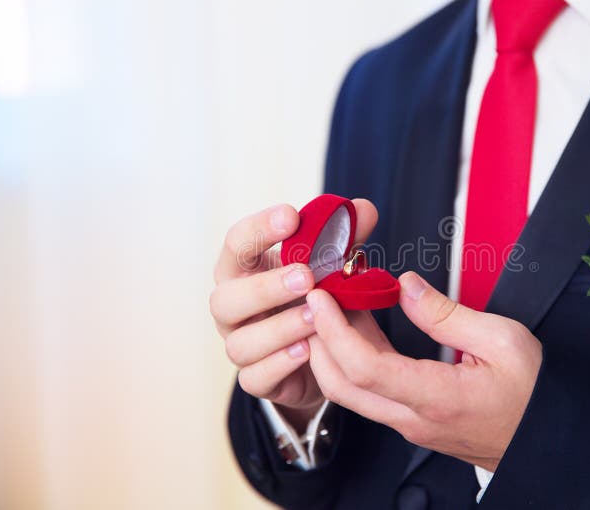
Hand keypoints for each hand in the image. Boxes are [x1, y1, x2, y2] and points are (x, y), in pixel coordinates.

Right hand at [210, 200, 377, 429]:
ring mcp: (240, 345)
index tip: (292, 216)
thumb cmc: (313, 296)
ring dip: (280, 328)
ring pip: (241, 343)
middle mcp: (233, 308)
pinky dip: (281, 364)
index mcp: (244, 271)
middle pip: (225, 299)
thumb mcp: (329, 264)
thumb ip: (343, 238)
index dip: (259, 228)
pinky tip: (308, 350)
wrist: (315, 352)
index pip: (236, 243)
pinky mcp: (255, 379)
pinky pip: (256, 377)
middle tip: (306, 277)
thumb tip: (363, 210)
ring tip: (315, 317)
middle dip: (265, 287)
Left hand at [304, 271, 541, 471]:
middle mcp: (413, 419)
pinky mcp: (412, 421)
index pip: (364, 368)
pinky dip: (353, 358)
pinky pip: (369, 392)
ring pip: (350, 390)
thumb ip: (447, 315)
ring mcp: (410, 424)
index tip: (321, 297)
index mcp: (437, 398)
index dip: (335, 330)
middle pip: (341, 385)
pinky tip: (362, 326)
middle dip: (318, 338)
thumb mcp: (503, 340)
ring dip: (333, 348)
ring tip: (339, 303)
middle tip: (318, 296)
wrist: (548, 438)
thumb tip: (407, 286)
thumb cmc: (534, 392)